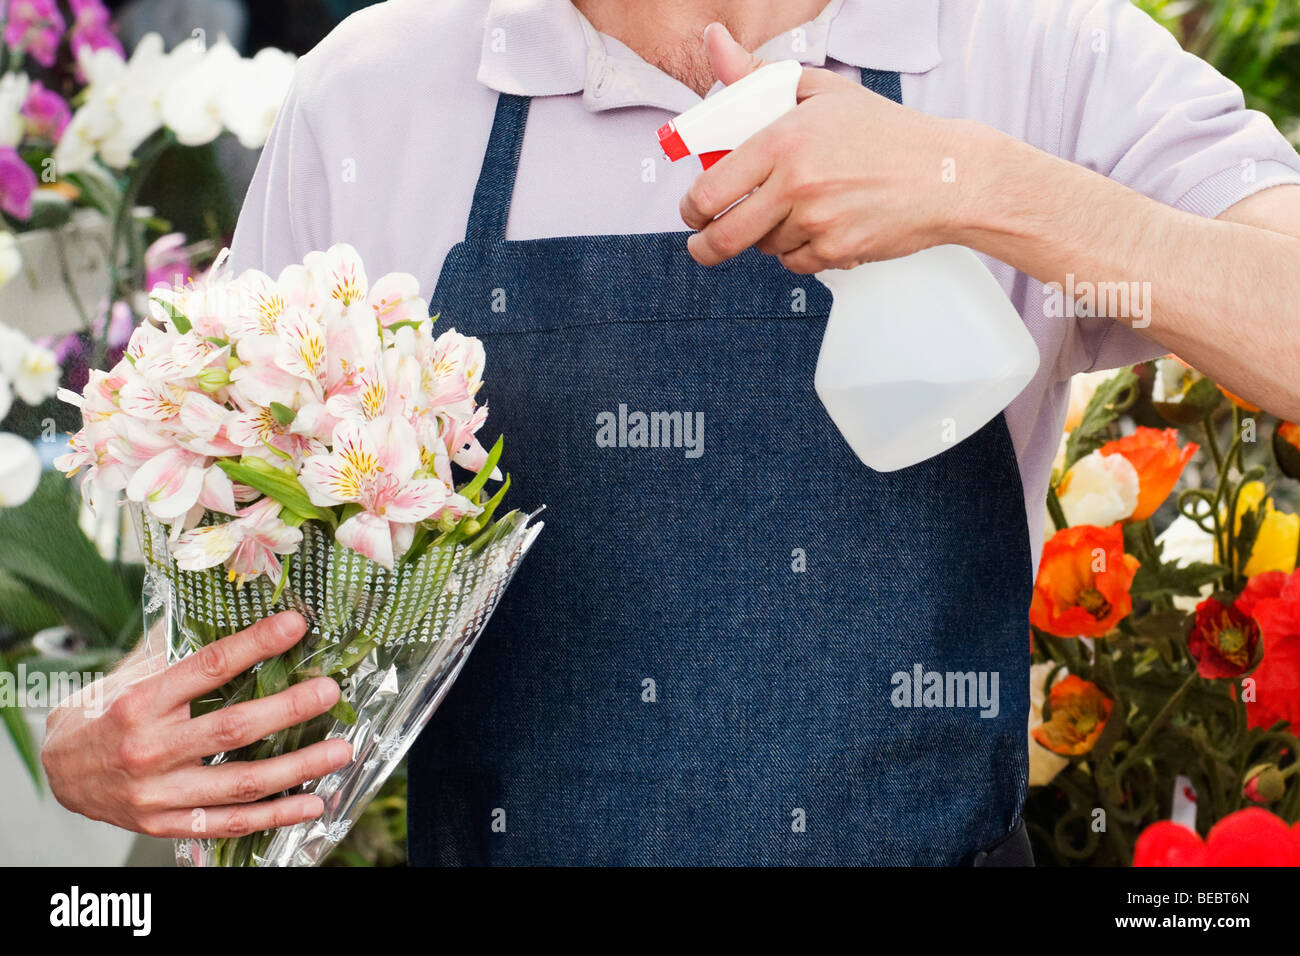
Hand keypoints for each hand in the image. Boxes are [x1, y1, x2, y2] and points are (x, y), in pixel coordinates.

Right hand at [42, 611, 352, 839]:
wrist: (59, 774)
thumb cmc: (101, 714)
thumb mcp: (128, 673)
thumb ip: (175, 644)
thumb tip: (219, 602)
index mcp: (142, 701)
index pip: (209, 667)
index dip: (256, 644)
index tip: (296, 626)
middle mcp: (150, 748)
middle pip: (233, 729)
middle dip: (289, 709)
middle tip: (329, 691)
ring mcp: (160, 793)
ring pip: (242, 783)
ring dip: (299, 767)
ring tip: (341, 750)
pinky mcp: (167, 824)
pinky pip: (231, 824)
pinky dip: (276, 816)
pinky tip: (313, 804)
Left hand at [680, 23, 972, 273]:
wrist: (946, 174)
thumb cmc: (883, 132)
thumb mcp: (819, 92)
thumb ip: (756, 75)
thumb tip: (713, 41)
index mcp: (784, 140)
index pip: (712, 189)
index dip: (692, 209)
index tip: (693, 212)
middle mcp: (798, 183)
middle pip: (726, 235)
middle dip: (705, 246)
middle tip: (703, 244)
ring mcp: (818, 221)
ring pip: (765, 247)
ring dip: (767, 237)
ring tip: (794, 212)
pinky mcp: (838, 250)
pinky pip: (796, 262)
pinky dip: (800, 251)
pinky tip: (820, 228)